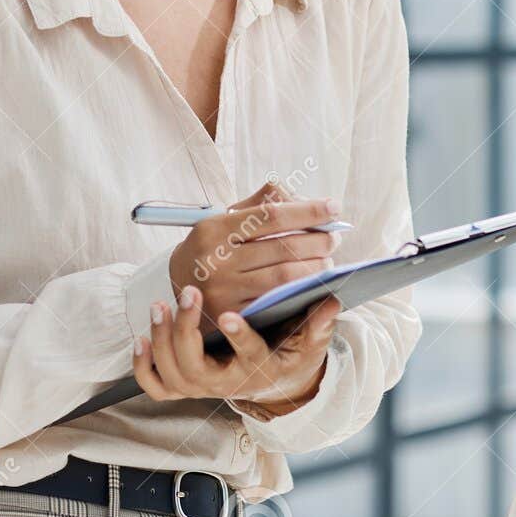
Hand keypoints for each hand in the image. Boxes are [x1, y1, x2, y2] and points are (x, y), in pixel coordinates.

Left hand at [133, 284, 342, 414]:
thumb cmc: (290, 356)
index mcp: (258, 370)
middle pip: (196, 368)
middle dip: (184, 331)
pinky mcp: (183, 387)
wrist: (273, 383)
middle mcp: (226, 383)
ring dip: (161, 339)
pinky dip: (143, 365)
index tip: (228, 314)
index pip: (249, 357)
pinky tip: (140, 337)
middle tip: (185, 294)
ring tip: (160, 304)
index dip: (239, 337)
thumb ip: (318, 325)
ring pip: (173, 373)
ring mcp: (201, 387)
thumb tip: (332, 302)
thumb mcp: (310, 344)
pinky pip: (155, 386)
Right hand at [167, 180, 342, 326]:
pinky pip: (276, 301)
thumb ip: (260, 204)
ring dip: (315, 268)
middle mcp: (215, 259)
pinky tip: (312, 283)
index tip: (333, 207)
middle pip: (282, 247)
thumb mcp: (224, 220)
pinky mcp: (231, 315)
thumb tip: (306, 201)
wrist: (180, 289)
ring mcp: (223, 290)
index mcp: (214, 229)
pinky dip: (300, 292)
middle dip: (318, 241)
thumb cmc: (213, 249)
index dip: (307, 211)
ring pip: (284, 277)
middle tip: (334, 237)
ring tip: (327, 260)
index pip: (271, 215)